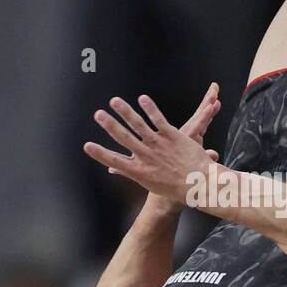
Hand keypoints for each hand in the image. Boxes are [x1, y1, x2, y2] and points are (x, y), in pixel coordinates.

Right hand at [85, 83, 220, 212]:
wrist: (199, 184)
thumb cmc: (175, 187)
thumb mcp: (150, 183)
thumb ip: (132, 171)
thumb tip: (114, 168)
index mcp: (139, 171)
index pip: (115, 161)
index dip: (100, 154)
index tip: (87, 146)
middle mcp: (147, 156)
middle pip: (124, 138)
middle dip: (109, 125)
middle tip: (98, 115)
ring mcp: (159, 145)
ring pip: (139, 125)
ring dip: (125, 111)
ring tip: (114, 101)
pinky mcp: (172, 136)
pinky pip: (158, 120)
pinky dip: (150, 109)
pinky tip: (142, 98)